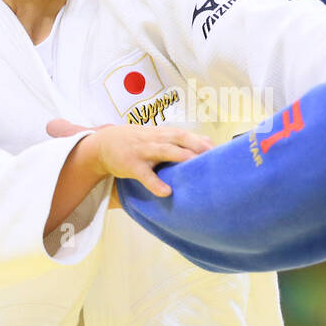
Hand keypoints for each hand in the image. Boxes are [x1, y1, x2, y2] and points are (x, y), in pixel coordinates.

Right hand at [46, 119, 212, 196]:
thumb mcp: (157, 137)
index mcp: (164, 133)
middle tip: (213, 155)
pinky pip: (145, 175)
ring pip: (164, 151)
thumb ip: (180, 141)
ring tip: (195, 164)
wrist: (103, 144)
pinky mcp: (131, 165)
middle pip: (179, 138)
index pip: (187, 134)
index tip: (221, 151)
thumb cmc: (137, 142)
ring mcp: (143, 151)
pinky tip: (165, 191)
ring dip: (180, 156)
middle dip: (196, 144)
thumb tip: (208, 143)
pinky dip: (155, 183)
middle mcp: (156, 139)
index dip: (203, 141)